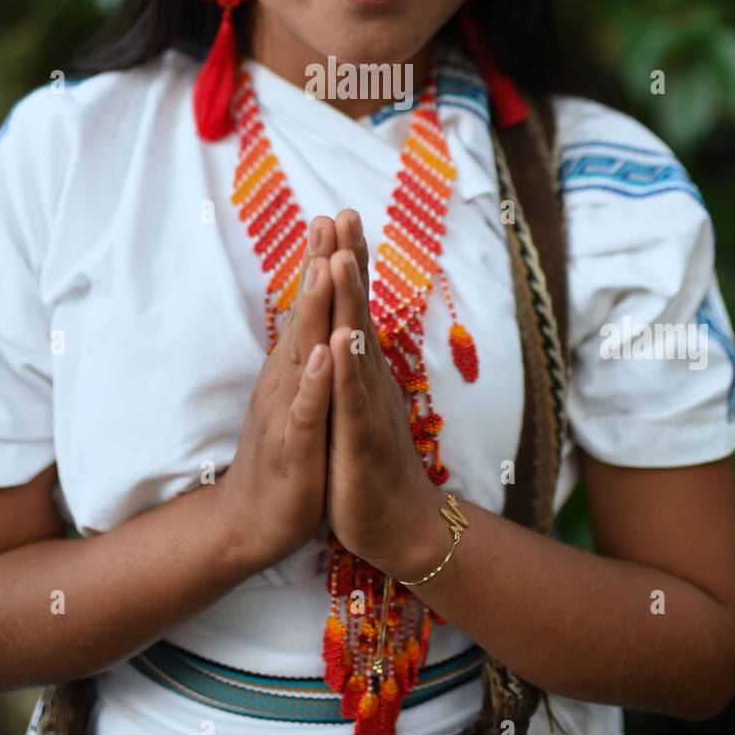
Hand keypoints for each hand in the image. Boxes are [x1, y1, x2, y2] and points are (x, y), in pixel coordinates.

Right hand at [218, 215, 336, 570]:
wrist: (252, 521)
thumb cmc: (286, 454)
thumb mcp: (300, 394)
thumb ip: (304, 350)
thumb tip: (311, 308)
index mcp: (296, 367)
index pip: (312, 307)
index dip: (324, 262)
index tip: (337, 216)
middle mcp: (288, 380)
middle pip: (306, 315)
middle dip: (318, 267)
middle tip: (327, 219)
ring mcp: (289, 411)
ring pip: (303, 354)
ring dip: (312, 311)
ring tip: (323, 268)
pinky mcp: (295, 449)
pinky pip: (307, 411)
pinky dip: (315, 383)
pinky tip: (324, 356)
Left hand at [325, 209, 439, 571]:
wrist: (398, 523)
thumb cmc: (371, 461)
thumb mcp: (357, 403)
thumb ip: (355, 363)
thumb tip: (352, 323)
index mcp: (360, 368)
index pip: (350, 305)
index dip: (345, 261)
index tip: (336, 215)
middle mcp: (368, 377)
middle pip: (357, 308)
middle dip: (350, 260)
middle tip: (345, 211)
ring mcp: (367, 404)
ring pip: (356, 344)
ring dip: (350, 300)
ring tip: (341, 257)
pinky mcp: (360, 438)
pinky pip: (351, 398)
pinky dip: (346, 368)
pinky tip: (341, 339)